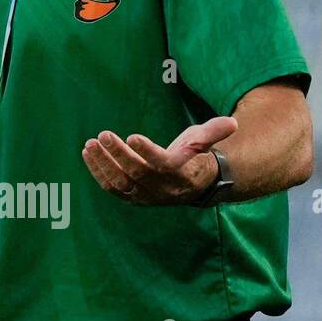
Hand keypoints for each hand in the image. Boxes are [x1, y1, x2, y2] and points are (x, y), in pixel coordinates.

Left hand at [82, 116, 235, 205]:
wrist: (190, 186)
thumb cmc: (193, 157)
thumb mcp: (203, 142)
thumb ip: (214, 131)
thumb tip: (233, 122)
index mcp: (182, 174)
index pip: (164, 165)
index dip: (148, 152)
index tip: (132, 136)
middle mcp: (163, 188)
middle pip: (138, 173)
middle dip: (118, 154)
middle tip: (103, 135)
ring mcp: (146, 195)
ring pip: (121, 182)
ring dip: (103, 163)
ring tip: (90, 144)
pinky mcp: (132, 197)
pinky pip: (112, 188)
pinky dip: (97, 172)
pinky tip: (88, 153)